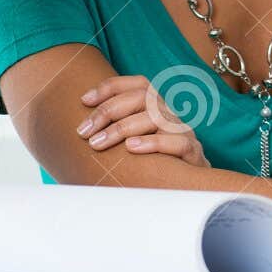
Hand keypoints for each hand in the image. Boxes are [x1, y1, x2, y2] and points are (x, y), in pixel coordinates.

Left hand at [78, 75, 211, 167]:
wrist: (192, 187)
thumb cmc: (155, 164)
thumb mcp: (136, 142)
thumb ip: (115, 133)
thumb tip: (79, 132)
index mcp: (157, 107)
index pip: (138, 84)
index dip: (111, 86)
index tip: (83, 100)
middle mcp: (170, 115)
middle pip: (142, 97)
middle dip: (108, 111)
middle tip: (84, 131)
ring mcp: (183, 131)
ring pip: (155, 117)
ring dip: (121, 128)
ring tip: (98, 143)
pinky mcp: (192, 152)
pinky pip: (176, 141)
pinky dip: (152, 143)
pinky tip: (131, 148)